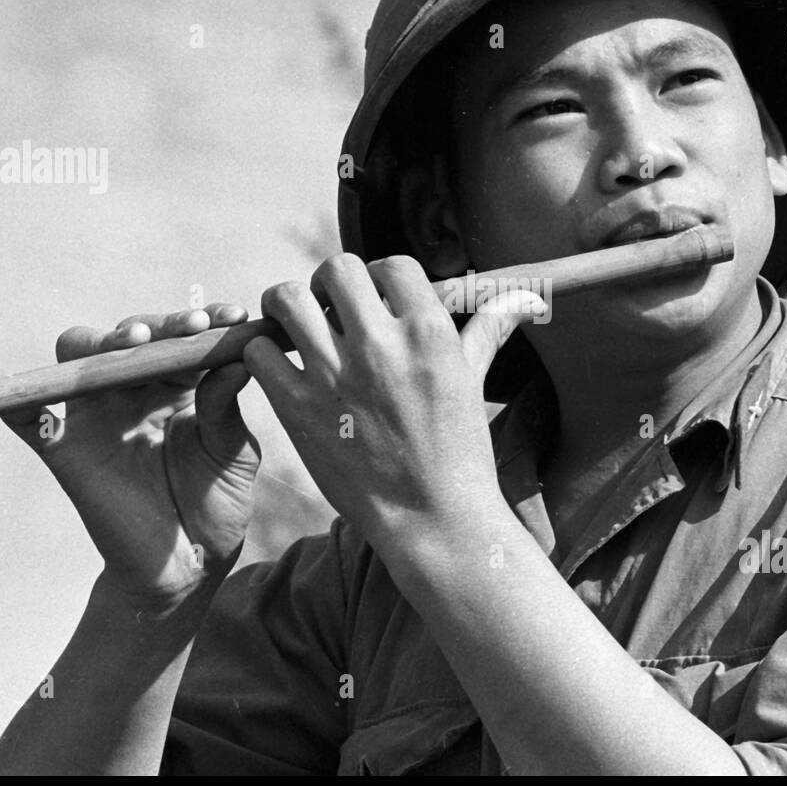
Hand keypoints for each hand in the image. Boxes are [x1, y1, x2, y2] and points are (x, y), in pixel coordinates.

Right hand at [2, 304, 259, 610]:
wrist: (190, 563)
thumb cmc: (216, 500)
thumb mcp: (231, 451)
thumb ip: (226, 407)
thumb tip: (237, 358)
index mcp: (178, 382)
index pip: (181, 337)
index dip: (203, 321)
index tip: (233, 316)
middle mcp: (134, 389)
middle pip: (129, 335)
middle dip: (160, 324)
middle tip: (190, 328)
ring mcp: (97, 414)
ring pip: (80, 356)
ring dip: (101, 340)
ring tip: (134, 343)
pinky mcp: (65, 449)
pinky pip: (29, 418)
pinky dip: (17, 401)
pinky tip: (22, 394)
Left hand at [242, 254, 543, 553]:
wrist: (434, 520)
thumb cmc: (460, 453)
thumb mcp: (473, 383)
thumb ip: (487, 330)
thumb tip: (526, 297)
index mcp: (427, 332)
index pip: (391, 265)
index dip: (379, 277)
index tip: (374, 301)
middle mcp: (380, 345)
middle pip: (335, 269)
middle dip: (329, 283)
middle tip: (330, 310)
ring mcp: (335, 375)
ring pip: (287, 299)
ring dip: (287, 306)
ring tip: (295, 326)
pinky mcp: (299, 409)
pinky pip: (260, 351)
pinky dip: (263, 351)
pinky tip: (281, 367)